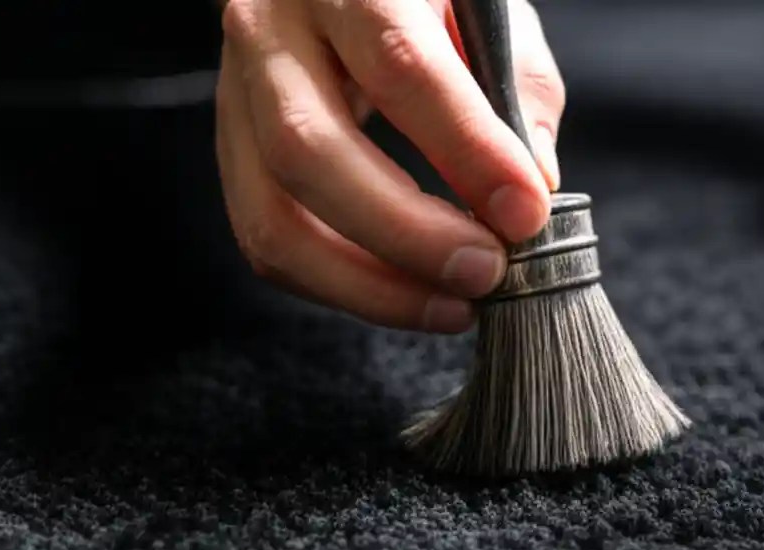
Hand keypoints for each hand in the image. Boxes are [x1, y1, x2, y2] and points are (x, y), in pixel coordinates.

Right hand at [215, 0, 563, 332]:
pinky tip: (407, 293)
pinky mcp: (233, 148)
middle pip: (310, 150)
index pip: (399, 65)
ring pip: (272, 216)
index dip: (466, 149)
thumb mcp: (484, 10)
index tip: (526, 213)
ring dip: (369, 284)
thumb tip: (530, 183)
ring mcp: (236, 93)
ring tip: (452, 304)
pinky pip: (268, 238)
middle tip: (485, 272)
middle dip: (407, 234)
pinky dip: (342, 283)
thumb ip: (518, 85)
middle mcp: (270, 28)